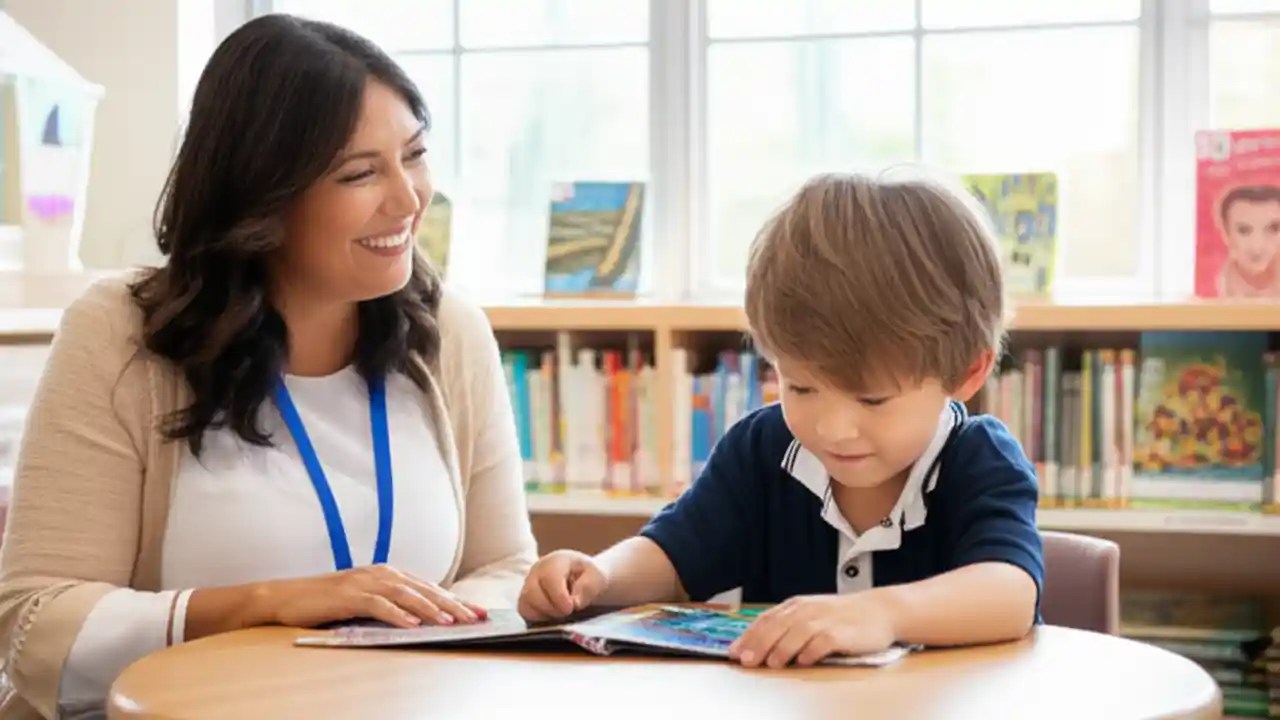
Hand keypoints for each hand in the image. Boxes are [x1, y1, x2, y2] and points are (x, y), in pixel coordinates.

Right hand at [255, 565, 488, 628]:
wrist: (286, 596)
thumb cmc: (327, 602)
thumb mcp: (365, 600)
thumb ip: (391, 604)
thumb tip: (422, 619)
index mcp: (388, 574)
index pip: (429, 587)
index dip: (455, 599)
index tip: (478, 611)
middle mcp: (380, 573)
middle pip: (424, 589)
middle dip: (452, 604)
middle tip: (476, 618)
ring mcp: (364, 583)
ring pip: (406, 595)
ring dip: (430, 609)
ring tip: (451, 622)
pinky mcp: (348, 596)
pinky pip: (378, 605)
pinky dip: (397, 615)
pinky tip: (412, 626)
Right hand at [517, 550, 607, 621]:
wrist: (584, 579)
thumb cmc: (589, 577)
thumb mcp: (597, 577)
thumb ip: (588, 587)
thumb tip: (574, 602)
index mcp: (555, 561)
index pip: (549, 578)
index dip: (559, 597)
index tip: (571, 608)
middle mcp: (537, 571)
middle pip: (532, 592)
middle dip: (551, 608)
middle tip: (567, 612)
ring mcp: (528, 584)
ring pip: (525, 605)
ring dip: (544, 615)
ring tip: (561, 614)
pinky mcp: (526, 599)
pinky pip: (525, 612)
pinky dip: (538, 619)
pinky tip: (553, 616)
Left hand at [728, 592, 896, 668]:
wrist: (880, 610)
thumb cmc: (842, 616)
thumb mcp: (811, 615)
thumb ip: (787, 626)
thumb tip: (757, 645)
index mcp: (797, 606)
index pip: (766, 619)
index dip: (748, 636)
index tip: (734, 652)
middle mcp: (808, 610)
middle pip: (778, 626)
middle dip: (759, 643)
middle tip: (746, 660)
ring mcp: (826, 619)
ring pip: (798, 632)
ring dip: (782, 648)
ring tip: (771, 663)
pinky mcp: (843, 632)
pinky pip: (824, 641)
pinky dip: (812, 651)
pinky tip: (803, 661)